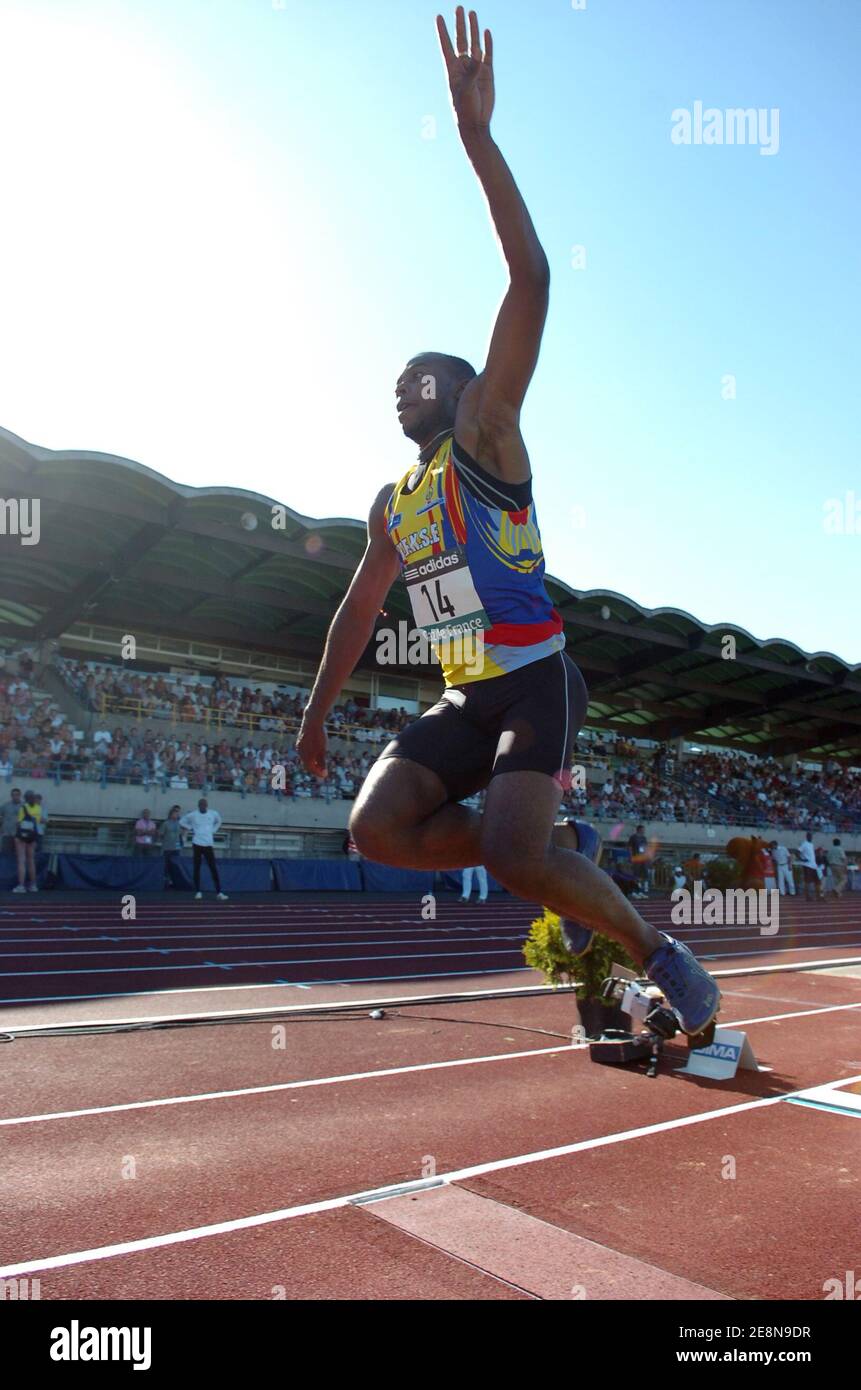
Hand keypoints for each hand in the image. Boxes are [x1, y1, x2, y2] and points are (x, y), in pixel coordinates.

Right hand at [296, 715, 327, 778]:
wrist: (312, 721)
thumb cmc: (319, 737)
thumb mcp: (322, 751)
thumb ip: (322, 763)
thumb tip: (324, 773)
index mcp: (306, 757)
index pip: (311, 769)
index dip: (318, 773)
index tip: (325, 775)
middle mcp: (300, 753)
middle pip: (307, 764)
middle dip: (315, 768)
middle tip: (323, 770)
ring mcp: (299, 747)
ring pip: (305, 757)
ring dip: (312, 761)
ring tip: (320, 762)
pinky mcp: (299, 741)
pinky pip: (304, 751)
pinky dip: (310, 754)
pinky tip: (315, 752)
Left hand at [437, 7, 493, 130]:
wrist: (476, 123)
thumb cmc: (465, 109)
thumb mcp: (466, 89)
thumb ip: (472, 71)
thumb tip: (478, 53)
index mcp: (452, 69)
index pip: (446, 45)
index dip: (442, 31)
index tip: (438, 17)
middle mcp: (463, 66)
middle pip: (460, 40)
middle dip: (459, 24)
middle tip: (458, 8)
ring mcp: (475, 69)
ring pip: (474, 44)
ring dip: (473, 29)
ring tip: (472, 13)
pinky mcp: (487, 74)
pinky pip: (487, 55)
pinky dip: (487, 43)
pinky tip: (486, 32)